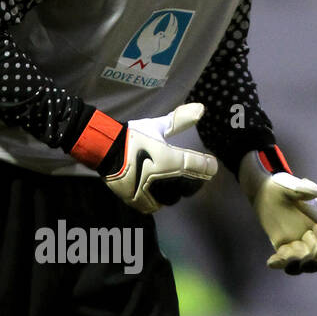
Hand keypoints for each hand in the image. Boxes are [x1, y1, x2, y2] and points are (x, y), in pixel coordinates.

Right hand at [101, 103, 217, 214]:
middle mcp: (162, 179)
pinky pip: (153, 206)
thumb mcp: (158, 125)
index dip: (208, 166)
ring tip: (170, 184)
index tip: (211, 165)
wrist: (105, 147)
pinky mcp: (136, 200)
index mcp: (170, 159)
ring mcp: (148, 191)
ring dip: (173, 192)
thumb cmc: (133, 136)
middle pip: (187, 188)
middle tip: (188, 175)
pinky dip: (156, 201)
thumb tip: (201, 108)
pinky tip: (156, 193)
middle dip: (190, 181)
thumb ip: (180, 119)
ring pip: (171, 199)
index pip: (200, 167)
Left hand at [239, 149, 316, 273]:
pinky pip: (287, 261)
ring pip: (304, 261)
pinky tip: (271, 262)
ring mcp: (300, 242)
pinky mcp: (286, 248)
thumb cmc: (280, 187)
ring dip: (295, 263)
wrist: (264, 193)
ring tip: (280, 259)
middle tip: (300, 262)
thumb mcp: (289, 186)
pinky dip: (281, 263)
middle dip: (313, 262)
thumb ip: (303, 189)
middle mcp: (313, 233)